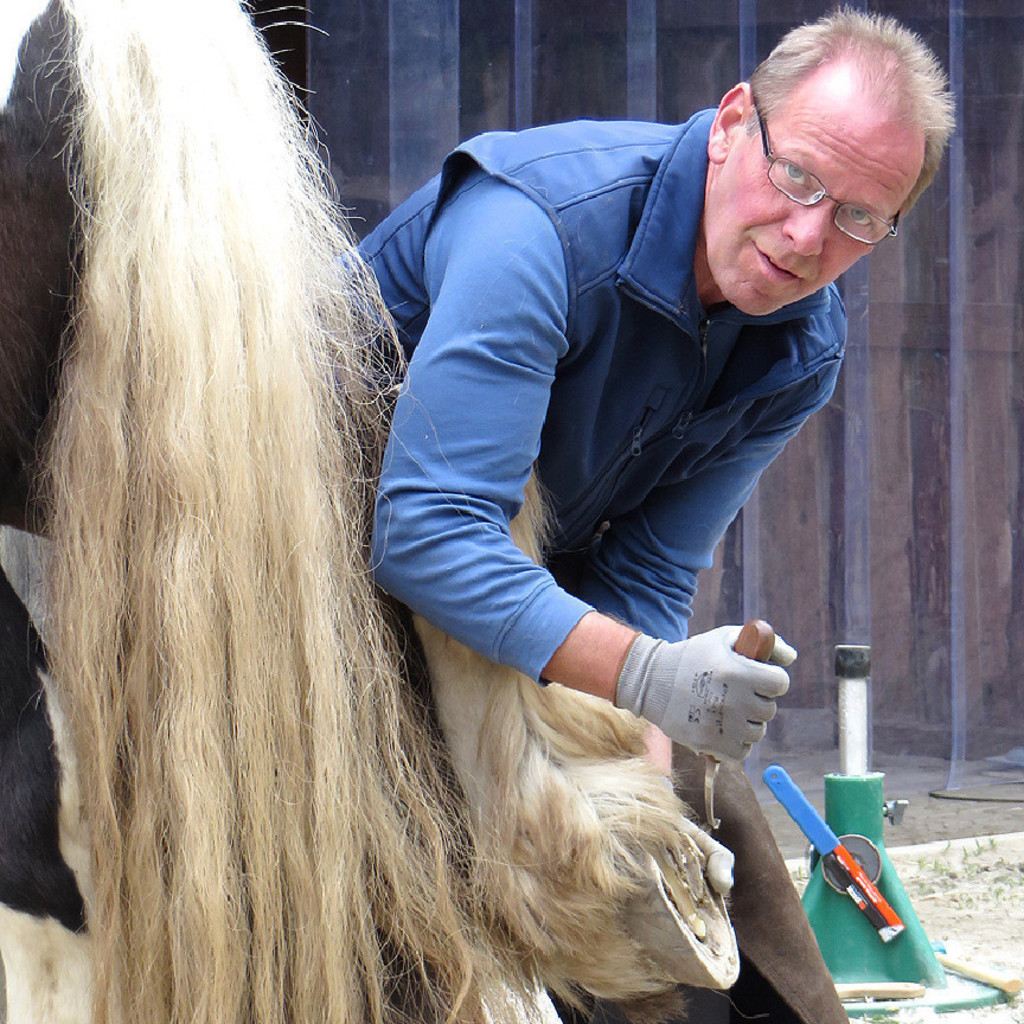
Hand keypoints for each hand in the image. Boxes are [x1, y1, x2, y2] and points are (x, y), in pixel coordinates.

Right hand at [615, 625, 792, 761]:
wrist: (652, 681)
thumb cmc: (692, 656)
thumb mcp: (724, 638)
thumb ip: (762, 643)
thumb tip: (791, 657)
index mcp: (738, 672)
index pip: (780, 683)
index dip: (771, 680)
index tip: (757, 678)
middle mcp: (733, 700)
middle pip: (769, 710)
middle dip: (757, 701)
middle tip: (736, 693)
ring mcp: (721, 725)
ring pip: (756, 732)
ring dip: (747, 723)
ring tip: (727, 710)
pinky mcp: (710, 743)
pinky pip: (741, 751)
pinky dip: (735, 743)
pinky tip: (721, 727)